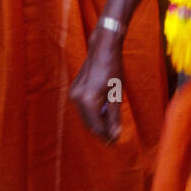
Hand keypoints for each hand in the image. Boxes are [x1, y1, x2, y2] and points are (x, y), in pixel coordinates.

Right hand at [70, 28, 123, 142]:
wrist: (102, 49)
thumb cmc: (113, 69)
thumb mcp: (117, 94)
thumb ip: (114, 116)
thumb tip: (115, 135)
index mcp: (88, 101)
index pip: (96, 127)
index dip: (106, 136)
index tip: (115, 141)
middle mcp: (77, 99)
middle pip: (89, 124)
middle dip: (101, 131)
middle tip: (114, 136)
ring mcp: (73, 94)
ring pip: (85, 117)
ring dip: (97, 122)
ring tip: (110, 123)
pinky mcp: (73, 91)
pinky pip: (83, 108)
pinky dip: (92, 113)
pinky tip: (103, 110)